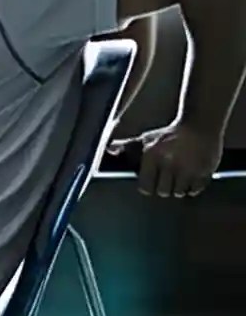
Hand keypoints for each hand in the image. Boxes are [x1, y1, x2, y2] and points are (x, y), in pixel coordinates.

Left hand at [107, 123, 223, 197]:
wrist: (200, 123)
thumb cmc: (170, 135)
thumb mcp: (147, 139)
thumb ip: (126, 146)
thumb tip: (109, 150)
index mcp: (153, 156)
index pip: (145, 186)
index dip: (147, 186)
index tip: (151, 182)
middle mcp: (171, 164)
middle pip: (163, 191)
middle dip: (163, 187)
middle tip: (167, 179)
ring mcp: (189, 168)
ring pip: (179, 192)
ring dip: (178, 188)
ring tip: (179, 177)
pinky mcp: (206, 171)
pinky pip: (196, 190)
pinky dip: (193, 187)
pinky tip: (191, 178)